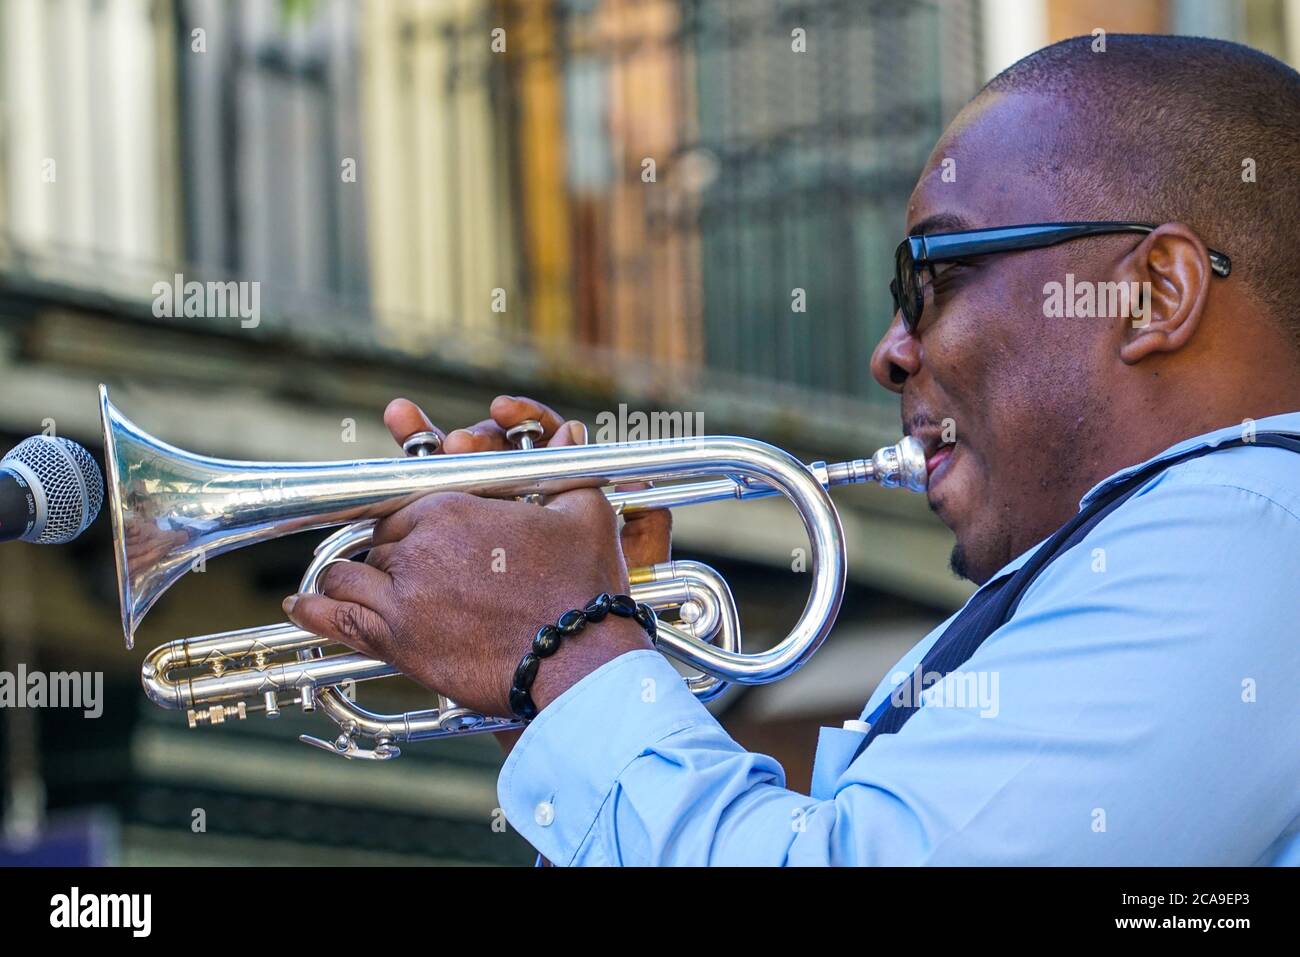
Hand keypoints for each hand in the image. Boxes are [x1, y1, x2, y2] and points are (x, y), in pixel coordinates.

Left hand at [280, 395, 660, 719]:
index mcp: (453, 506)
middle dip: (389, 555)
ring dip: (351, 580)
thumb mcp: (585, 515)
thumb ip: (568, 470)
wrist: (579, 658)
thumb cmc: (585, 586)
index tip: (420, 540)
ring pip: (351, 574)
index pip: (405, 506)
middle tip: (408, 575)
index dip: (411, 524)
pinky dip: (314, 609)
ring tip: (351, 588)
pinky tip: (300, 605)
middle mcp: (419, 543)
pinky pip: (336, 618)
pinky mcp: (398, 639)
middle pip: (379, 541)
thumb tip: (571, 434)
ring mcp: (403, 591)